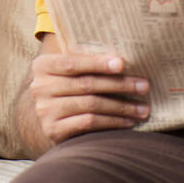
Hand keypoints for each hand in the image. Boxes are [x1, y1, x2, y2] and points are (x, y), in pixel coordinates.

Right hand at [26, 40, 150, 148]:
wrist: (52, 117)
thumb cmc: (71, 86)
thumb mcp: (73, 70)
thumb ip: (88, 59)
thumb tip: (127, 51)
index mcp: (43, 66)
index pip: (72, 62)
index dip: (98, 63)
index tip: (123, 64)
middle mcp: (39, 88)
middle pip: (86, 84)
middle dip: (120, 85)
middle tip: (144, 86)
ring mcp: (44, 111)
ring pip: (90, 104)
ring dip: (121, 106)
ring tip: (142, 108)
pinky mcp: (53, 131)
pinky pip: (88, 123)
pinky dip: (112, 122)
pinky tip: (128, 121)